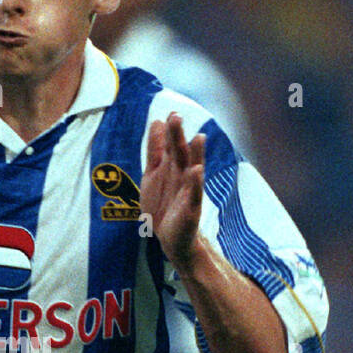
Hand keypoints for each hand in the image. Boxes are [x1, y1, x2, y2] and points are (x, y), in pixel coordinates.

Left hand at [140, 112, 205, 268]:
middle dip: (178, 136)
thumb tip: (157, 122)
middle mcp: (181, 175)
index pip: (169, 146)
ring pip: (192, 169)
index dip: (167, 132)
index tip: (167, 115)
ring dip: (195, 154)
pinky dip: (195, 183)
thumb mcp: (153, 174)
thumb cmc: (163, 204)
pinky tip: (196, 171)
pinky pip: (194, 194)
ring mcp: (188, 191)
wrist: (171, 238)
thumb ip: (156, 150)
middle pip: (179, 153)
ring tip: (198, 138)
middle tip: (176, 117)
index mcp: (171, 167)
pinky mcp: (192, 208)